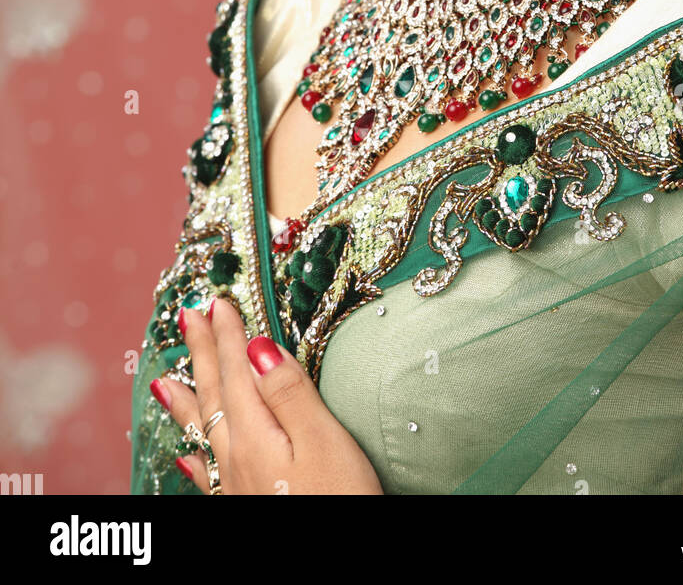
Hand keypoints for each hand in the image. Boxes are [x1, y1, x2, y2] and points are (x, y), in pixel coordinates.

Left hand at [150, 298, 383, 494]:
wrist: (340, 569)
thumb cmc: (341, 503)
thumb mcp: (323, 441)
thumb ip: (289, 392)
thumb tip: (257, 347)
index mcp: (256, 436)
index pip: (237, 371)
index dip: (228, 334)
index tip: (217, 301)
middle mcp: (237, 460)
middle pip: (216, 395)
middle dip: (203, 353)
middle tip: (188, 316)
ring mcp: (236, 487)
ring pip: (205, 431)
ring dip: (188, 399)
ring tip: (163, 378)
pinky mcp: (244, 507)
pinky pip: (207, 472)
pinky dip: (196, 453)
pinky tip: (187, 451)